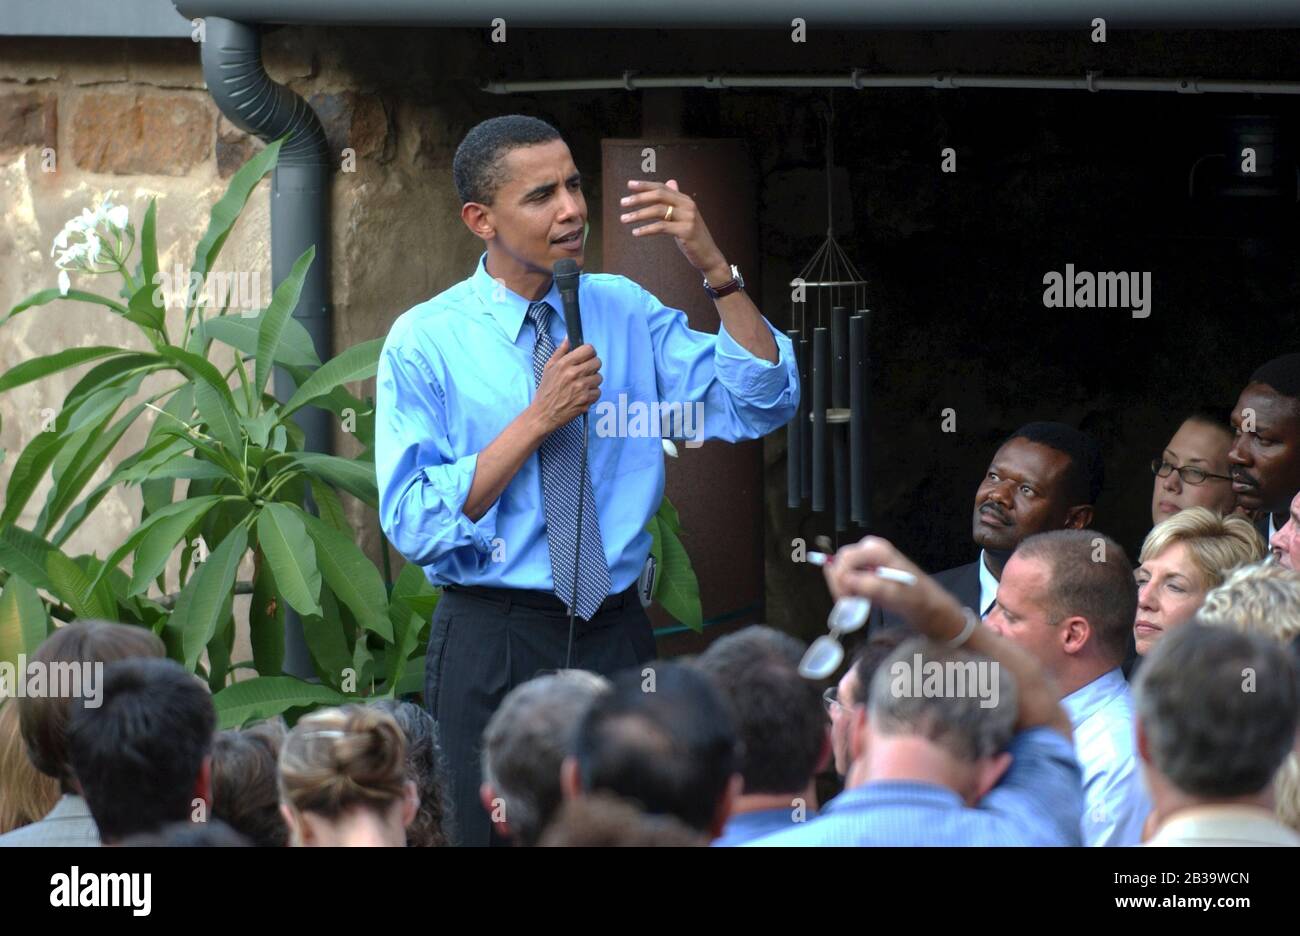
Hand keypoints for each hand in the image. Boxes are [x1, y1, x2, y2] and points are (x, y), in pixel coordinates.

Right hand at [529, 337, 601, 433]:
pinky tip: (582, 395)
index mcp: (565, 364)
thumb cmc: (546, 390)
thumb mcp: (549, 368)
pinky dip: (592, 394)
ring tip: (582, 385)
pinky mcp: (586, 400)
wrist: (544, 413)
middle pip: (597, 362)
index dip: (589, 352)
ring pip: (599, 378)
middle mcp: (574, 374)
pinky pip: (598, 392)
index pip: (589, 349)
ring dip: (593, 381)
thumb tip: (568, 339)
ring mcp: (581, 388)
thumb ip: (560, 352)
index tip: (587, 357)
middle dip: (593, 366)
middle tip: (585, 372)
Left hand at [619, 179, 726, 278]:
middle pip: (659, 196)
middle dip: (639, 198)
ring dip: (639, 214)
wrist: (708, 255)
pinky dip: (647, 229)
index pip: (662, 187)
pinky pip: (662, 227)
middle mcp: (688, 205)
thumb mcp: (684, 216)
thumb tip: (670, 181)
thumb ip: (675, 200)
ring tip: (624, 219)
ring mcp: (688, 218)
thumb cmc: (693, 237)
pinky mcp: (686, 231)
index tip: (629, 184)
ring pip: (658, 210)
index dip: (645, 185)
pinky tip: (636, 232)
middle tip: (623, 202)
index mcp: (685, 200)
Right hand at [824, 536, 965, 640]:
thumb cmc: (917, 599)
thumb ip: (870, 586)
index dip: (840, 578)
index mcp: (877, 550)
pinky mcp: (867, 574)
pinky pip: (847, 580)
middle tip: (845, 604)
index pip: (846, 558)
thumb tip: (845, 580)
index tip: (844, 599)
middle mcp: (870, 551)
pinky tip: (857, 602)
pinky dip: (847, 591)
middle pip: (840, 562)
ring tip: (852, 605)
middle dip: (838, 583)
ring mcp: (868, 562)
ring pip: (841, 572)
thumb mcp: (895, 594)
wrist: (930, 608)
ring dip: (842, 589)